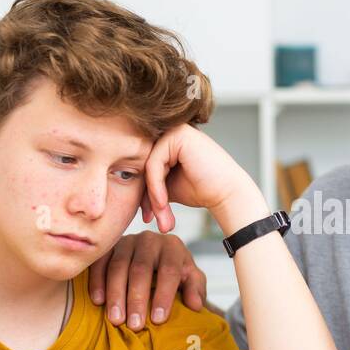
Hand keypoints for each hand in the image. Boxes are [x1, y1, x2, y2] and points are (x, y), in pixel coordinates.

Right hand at [88, 231, 207, 328]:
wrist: (154, 261)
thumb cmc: (175, 275)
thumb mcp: (190, 280)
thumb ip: (195, 290)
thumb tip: (195, 305)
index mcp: (173, 247)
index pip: (169, 270)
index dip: (164, 296)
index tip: (159, 320)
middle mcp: (149, 240)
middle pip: (141, 269)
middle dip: (137, 299)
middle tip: (135, 325)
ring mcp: (126, 241)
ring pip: (118, 267)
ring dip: (116, 294)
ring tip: (116, 319)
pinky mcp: (108, 247)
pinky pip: (100, 262)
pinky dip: (97, 282)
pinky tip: (98, 302)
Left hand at [142, 123, 262, 234]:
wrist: (228, 194)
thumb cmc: (203, 190)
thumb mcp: (168, 187)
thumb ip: (150, 182)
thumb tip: (122, 185)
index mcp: (169, 141)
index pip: (144, 166)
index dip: (144, 193)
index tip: (148, 217)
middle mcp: (171, 132)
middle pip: (143, 165)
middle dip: (146, 196)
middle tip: (151, 219)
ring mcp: (175, 130)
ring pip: (146, 165)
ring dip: (151, 195)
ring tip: (161, 214)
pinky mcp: (178, 135)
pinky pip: (154, 163)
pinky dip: (155, 187)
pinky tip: (164, 202)